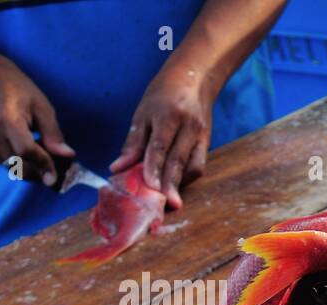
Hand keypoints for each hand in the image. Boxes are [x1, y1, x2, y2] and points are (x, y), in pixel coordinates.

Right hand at [0, 56, 73, 185]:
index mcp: (7, 120)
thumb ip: (53, 134)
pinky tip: (29, 149)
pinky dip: (22, 163)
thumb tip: (68, 156)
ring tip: (43, 151)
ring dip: (34, 168)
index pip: (26, 151)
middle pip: (21, 166)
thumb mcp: (43, 107)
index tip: (56, 177)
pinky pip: (8, 165)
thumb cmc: (18, 91)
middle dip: (42, 171)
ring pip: (15, 169)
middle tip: (59, 164)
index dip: (44, 165)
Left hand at [111, 65, 213, 208]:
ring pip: (192, 165)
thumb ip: (133, 143)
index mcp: (168, 115)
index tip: (151, 187)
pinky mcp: (208, 141)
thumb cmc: (162, 95)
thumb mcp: (143, 113)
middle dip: (172, 184)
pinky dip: (187, 176)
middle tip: (168, 204)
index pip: (160, 146)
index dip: (154, 168)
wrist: (195, 78)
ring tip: (171, 200)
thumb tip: (118, 168)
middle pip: (178, 160)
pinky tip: (176, 183)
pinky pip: (199, 164)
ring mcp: (201, 134)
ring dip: (181, 184)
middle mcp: (188, 125)